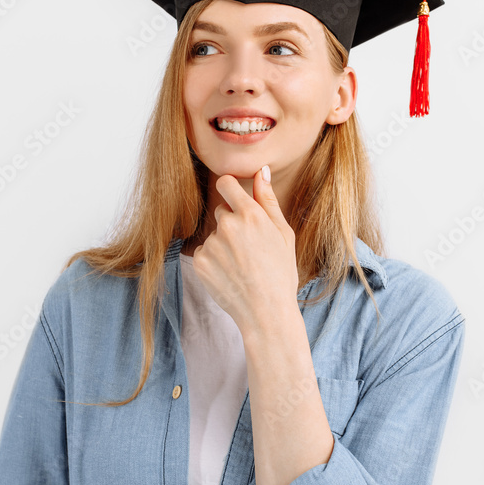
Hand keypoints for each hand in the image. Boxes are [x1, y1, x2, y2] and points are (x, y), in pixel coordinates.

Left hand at [192, 165, 298, 337]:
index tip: (232, 197)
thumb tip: (261, 171)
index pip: (226, 183)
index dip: (228, 188)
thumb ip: (268, 200)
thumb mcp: (283, 234)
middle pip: (221, 212)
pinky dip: (214, 262)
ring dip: (223, 246)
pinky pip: (204, 253)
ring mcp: (212, 244)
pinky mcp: (200, 262)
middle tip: (250, 249)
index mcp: (251, 214)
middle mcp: (228, 225)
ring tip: (242, 267)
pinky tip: (230, 275)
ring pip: (214, 235)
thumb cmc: (280, 273)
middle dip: (232, 224)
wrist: (266, 312)